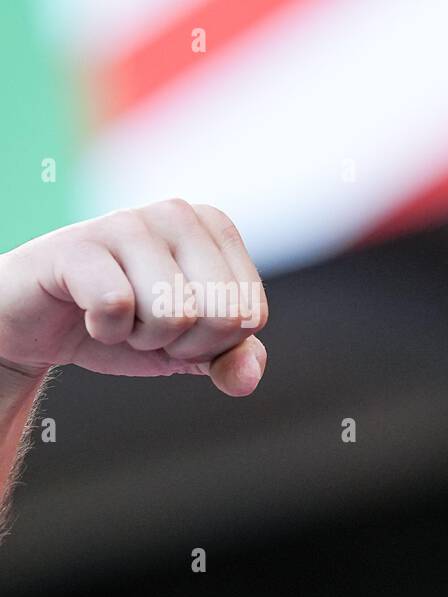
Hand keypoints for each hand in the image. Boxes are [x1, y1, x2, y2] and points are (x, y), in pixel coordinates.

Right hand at [0, 199, 266, 395]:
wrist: (42, 325)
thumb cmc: (125, 326)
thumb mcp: (190, 350)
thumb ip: (231, 360)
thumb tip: (247, 377)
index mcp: (216, 228)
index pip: (250, 314)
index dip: (213, 342)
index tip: (178, 326)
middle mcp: (179, 213)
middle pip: (222, 316)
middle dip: (182, 343)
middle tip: (144, 323)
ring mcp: (128, 222)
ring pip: (175, 314)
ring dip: (143, 337)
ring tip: (117, 314)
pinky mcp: (78, 245)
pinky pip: (119, 308)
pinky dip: (106, 331)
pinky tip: (88, 311)